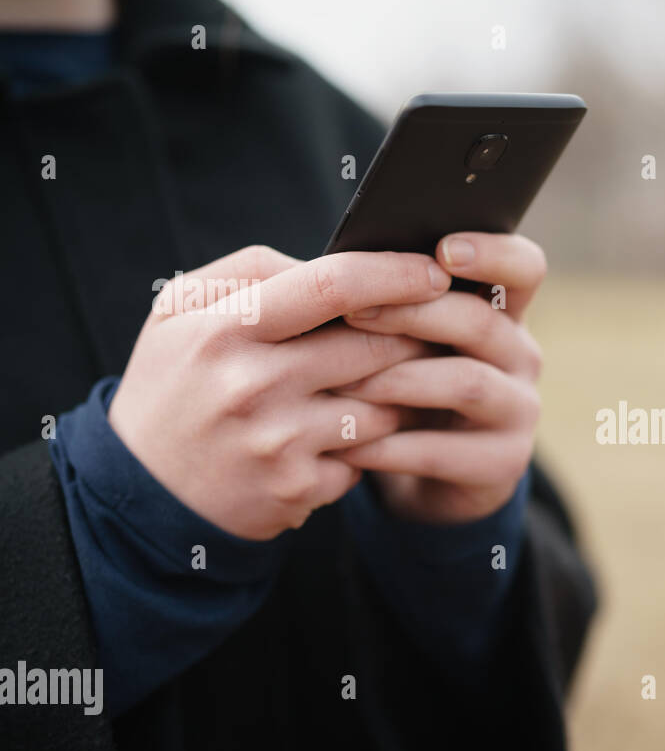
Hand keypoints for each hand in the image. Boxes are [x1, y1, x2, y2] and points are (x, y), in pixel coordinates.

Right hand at [108, 245, 450, 539]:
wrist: (144, 489)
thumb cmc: (177, 382)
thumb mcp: (182, 312)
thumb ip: (254, 272)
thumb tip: (340, 261)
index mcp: (224, 328)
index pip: (333, 285)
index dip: (395, 274)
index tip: (434, 272)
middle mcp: (252, 385)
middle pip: (375, 348)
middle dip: (412, 339)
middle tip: (429, 334)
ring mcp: (278, 442)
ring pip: (383, 406)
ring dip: (395, 396)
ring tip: (381, 387)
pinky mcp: (298, 488)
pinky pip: (367, 457)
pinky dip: (364, 446)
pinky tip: (342, 440)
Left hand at [332, 233, 546, 523]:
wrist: (428, 481)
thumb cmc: (404, 390)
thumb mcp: (402, 342)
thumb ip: (380, 301)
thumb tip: (311, 265)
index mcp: (501, 313)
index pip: (523, 268)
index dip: (493, 253)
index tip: (442, 250)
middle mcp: (521, 356)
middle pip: (481, 322)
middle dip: (413, 313)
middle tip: (350, 313)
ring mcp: (518, 411)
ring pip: (466, 382)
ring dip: (397, 380)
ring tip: (339, 383)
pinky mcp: (503, 464)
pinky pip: (442, 451)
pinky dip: (389, 446)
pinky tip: (345, 444)